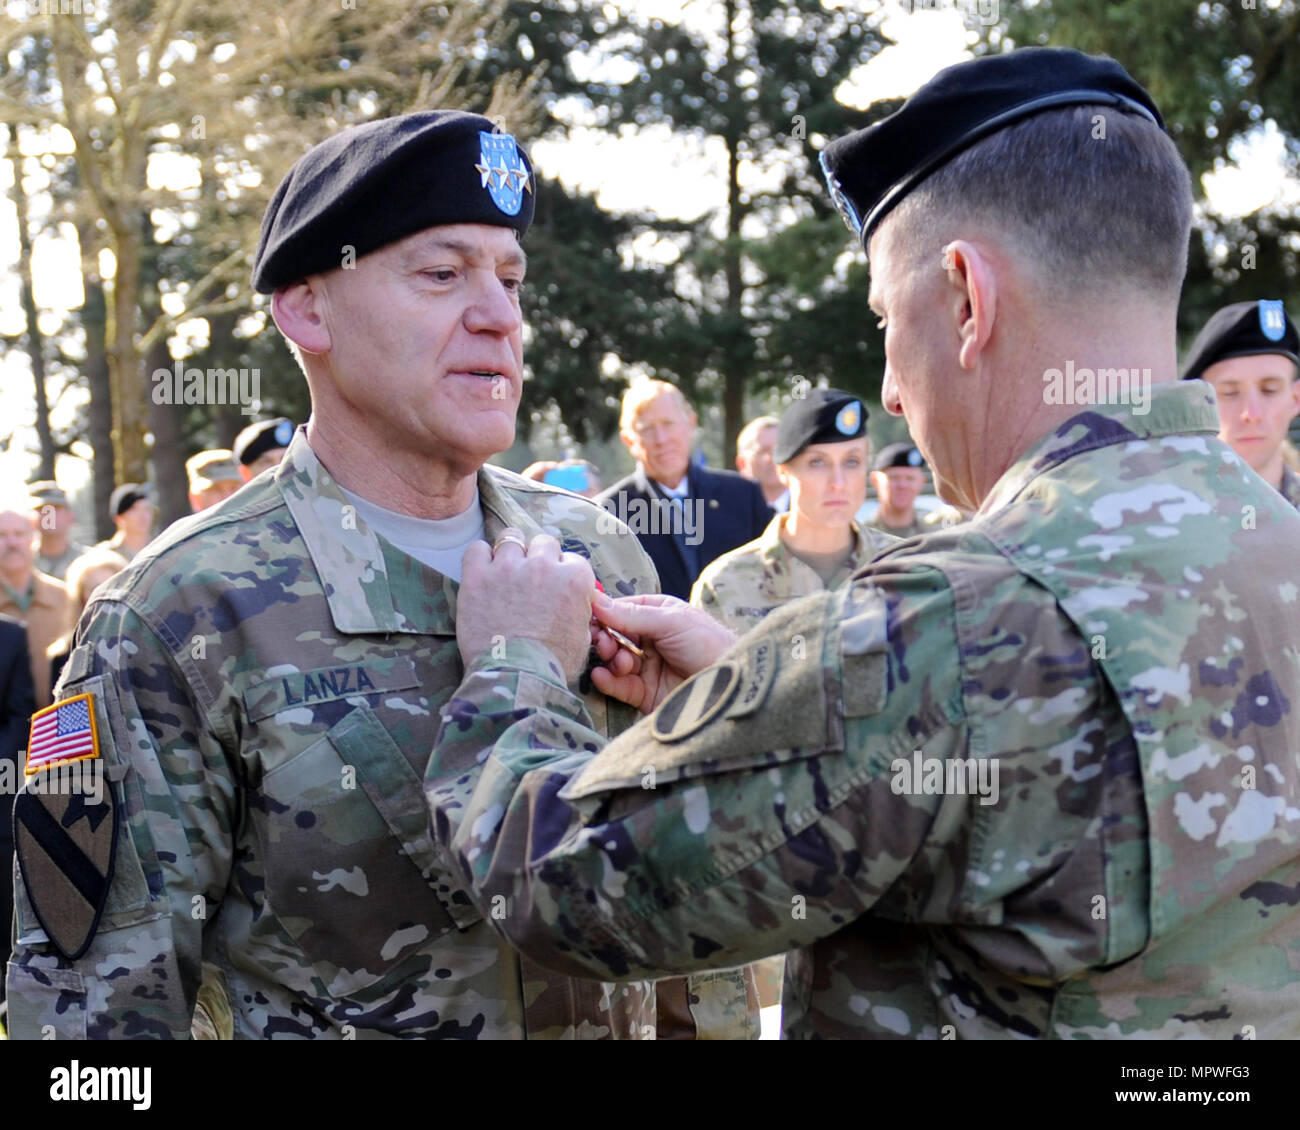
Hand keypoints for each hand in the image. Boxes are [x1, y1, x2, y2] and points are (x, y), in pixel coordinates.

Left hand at [457, 528, 595, 683]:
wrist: (517, 677)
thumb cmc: (553, 666)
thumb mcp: (582, 639)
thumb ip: (579, 613)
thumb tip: (576, 608)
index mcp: (574, 579)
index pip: (572, 560)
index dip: (563, 573)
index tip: (555, 586)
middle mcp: (544, 565)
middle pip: (544, 542)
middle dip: (538, 558)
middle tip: (530, 580)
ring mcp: (509, 567)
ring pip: (511, 537)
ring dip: (511, 551)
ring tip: (505, 570)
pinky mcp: (478, 576)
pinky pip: (477, 549)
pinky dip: (480, 558)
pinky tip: (482, 572)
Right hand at [589, 592, 736, 713]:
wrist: (731, 685)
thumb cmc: (709, 644)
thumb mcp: (671, 621)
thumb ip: (632, 614)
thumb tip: (595, 601)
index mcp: (656, 613)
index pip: (619, 610)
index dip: (602, 615)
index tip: (588, 620)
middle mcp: (649, 638)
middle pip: (612, 636)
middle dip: (603, 639)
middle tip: (603, 644)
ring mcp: (646, 666)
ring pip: (613, 661)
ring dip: (609, 659)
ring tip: (618, 661)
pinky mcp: (645, 693)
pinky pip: (618, 686)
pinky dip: (606, 681)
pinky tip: (601, 676)